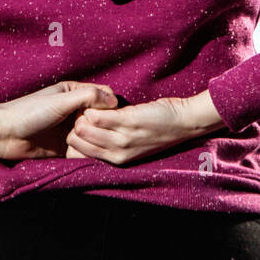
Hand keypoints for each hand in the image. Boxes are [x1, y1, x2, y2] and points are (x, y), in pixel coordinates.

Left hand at [0, 81, 118, 158]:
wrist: (4, 135)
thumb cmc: (30, 112)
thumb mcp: (61, 100)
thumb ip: (88, 97)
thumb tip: (115, 101)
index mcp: (75, 92)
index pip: (104, 96)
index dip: (110, 106)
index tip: (110, 115)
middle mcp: (76, 110)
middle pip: (102, 118)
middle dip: (100, 125)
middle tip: (85, 129)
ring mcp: (72, 129)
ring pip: (95, 135)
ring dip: (92, 140)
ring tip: (75, 140)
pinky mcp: (67, 148)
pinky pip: (85, 151)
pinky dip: (87, 153)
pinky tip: (82, 153)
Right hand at [64, 90, 224, 164]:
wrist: (184, 123)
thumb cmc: (157, 131)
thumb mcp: (132, 145)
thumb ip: (111, 142)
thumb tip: (89, 130)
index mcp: (116, 159)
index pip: (79, 152)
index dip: (74, 135)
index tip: (79, 121)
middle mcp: (117, 153)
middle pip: (77, 140)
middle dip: (75, 123)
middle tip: (83, 109)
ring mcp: (123, 138)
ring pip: (83, 127)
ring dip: (83, 112)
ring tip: (91, 103)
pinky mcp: (129, 122)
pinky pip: (97, 114)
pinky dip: (95, 105)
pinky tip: (103, 99)